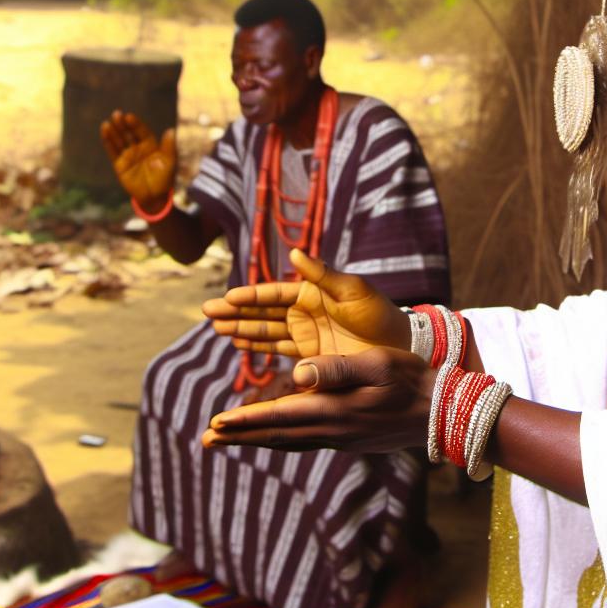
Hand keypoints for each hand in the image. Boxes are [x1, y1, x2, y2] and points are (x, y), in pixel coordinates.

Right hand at [100, 110, 176, 207]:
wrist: (154, 196)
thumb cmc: (164, 179)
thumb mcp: (169, 162)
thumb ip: (169, 147)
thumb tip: (171, 130)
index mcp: (151, 145)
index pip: (142, 131)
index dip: (136, 124)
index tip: (129, 116)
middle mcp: (138, 148)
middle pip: (129, 133)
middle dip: (123, 124)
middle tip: (117, 114)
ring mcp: (128, 155)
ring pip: (119, 140)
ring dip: (113, 131)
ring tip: (108, 122)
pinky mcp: (119, 164)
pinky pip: (112, 151)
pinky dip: (108, 141)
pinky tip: (104, 131)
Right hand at [202, 249, 411, 358]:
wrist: (398, 344)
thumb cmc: (378, 312)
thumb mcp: (352, 290)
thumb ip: (322, 275)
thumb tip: (294, 252)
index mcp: (312, 292)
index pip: (273, 293)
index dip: (250, 296)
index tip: (227, 297)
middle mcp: (303, 311)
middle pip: (262, 312)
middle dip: (235, 312)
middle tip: (207, 312)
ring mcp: (304, 334)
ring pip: (264, 331)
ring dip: (240, 329)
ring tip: (217, 327)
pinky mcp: (308, 355)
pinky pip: (277, 350)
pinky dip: (257, 347)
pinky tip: (238, 344)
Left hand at [202, 347, 433, 452]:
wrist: (442, 412)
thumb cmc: (412, 380)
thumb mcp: (377, 363)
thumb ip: (337, 368)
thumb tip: (298, 372)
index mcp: (334, 410)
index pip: (280, 417)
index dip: (245, 420)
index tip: (216, 422)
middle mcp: (332, 431)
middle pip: (275, 435)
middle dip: (240, 436)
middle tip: (207, 440)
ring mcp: (340, 438)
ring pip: (287, 441)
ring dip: (255, 440)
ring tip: (229, 439)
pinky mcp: (348, 438)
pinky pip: (304, 441)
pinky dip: (280, 438)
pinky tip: (274, 435)